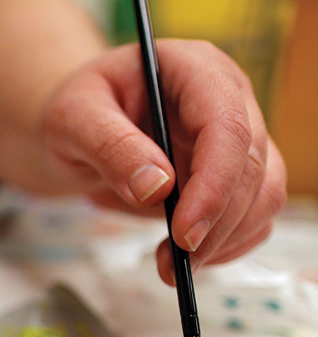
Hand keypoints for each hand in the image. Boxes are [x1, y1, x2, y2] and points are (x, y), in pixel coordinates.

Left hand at [41, 39, 286, 284]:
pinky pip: (252, 216)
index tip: (183, 233)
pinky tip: (185, 258)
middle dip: (217, 225)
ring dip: (224, 241)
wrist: (82, 129)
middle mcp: (227, 100)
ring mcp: (235, 139)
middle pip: (253, 167)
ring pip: (263, 195)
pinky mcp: (232, 176)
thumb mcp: (73, 119)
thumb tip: (156, 187)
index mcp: (194, 70)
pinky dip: (226, 246)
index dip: (214, 184)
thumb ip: (110, 146)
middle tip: (173, 265)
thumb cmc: (78, 112)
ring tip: (172, 266)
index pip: (227, 126)